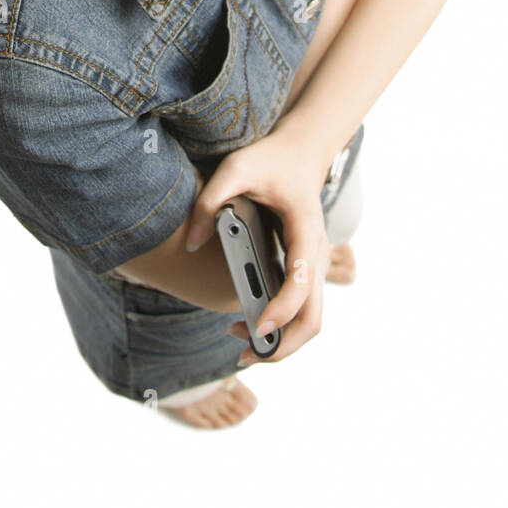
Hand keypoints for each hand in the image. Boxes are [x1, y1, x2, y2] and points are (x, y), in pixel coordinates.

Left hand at [184, 134, 333, 366]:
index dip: (280, 311)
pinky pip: (302, 310)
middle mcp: (317, 254)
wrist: (299, 152)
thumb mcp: (235, 168)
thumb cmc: (269, 159)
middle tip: (242, 356)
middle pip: (314, 318)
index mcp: (305, 231)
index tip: (255, 328)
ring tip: (241, 345)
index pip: (300, 282)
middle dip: (283, 346)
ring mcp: (315, 265)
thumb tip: (191, 242)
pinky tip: (250, 325)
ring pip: (311, 320)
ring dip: (282, 342)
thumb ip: (210, 201)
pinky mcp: (306, 270)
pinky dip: (282, 328)